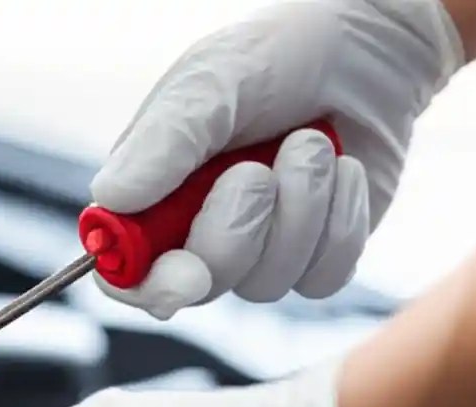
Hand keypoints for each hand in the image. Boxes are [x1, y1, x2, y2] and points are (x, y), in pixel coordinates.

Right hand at [92, 0, 463, 317]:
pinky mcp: (316, 256)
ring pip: (266, 284)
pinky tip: (341, 170)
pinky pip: (323, 277)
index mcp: (151, 194)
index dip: (147, 287)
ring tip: (309, 143)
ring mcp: (258, 251)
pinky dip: (340, 222)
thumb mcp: (211, 83)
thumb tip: (111, 199)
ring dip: (299, 209)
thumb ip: (163, 142)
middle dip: (236, 229)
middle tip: (255, 170)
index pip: (124, 273)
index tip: (186, 274)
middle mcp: (197, 232)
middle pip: (197, 287)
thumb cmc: (273, 58)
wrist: (364, 49)